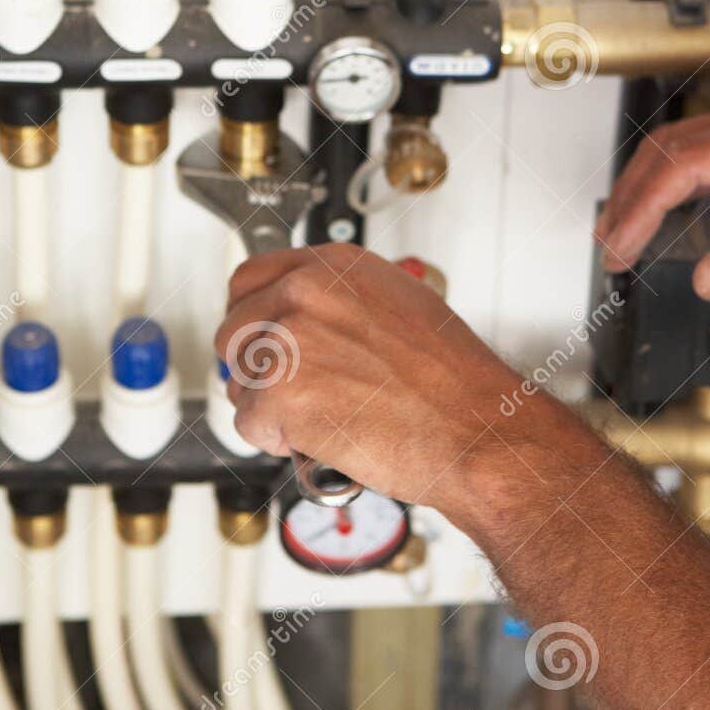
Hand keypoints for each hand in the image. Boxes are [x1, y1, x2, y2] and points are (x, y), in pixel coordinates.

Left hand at [214, 244, 586, 519]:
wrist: (476, 431)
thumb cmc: (454, 383)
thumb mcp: (402, 307)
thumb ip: (344, 302)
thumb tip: (308, 317)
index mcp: (335, 266)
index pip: (250, 278)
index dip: (251, 315)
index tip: (258, 335)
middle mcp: (305, 292)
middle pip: (233, 329)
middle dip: (255, 367)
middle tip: (294, 391)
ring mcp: (288, 340)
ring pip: (240, 381)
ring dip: (270, 408)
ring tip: (325, 416)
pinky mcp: (278, 393)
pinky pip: (249, 425)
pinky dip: (280, 443)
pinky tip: (324, 438)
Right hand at [594, 94, 709, 297]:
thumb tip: (708, 278)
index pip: (682, 165)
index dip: (640, 210)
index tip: (621, 251)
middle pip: (668, 148)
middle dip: (628, 198)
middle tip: (610, 250)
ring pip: (678, 147)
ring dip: (643, 189)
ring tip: (622, 238)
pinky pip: (699, 153)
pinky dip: (668, 184)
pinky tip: (658, 218)